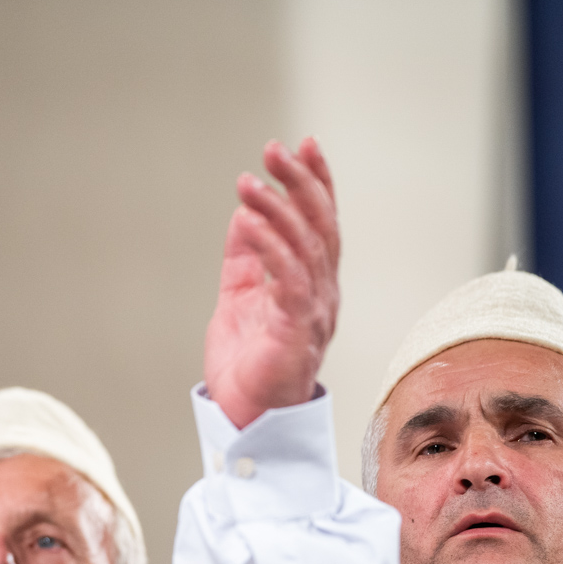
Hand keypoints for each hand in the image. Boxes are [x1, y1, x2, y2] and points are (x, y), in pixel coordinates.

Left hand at [203, 138, 339, 428]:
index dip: (317, 183)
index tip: (305, 145)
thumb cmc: (248, 365)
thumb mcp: (240, 299)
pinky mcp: (296, 331)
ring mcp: (313, 312)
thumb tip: (244, 214)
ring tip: (249, 182)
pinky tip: (249, 222)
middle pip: (320, 226)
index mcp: (313, 284)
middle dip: (301, 183)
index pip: (322, 224)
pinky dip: (269, 247)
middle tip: (275, 150)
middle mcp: (322, 294)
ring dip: (277, 209)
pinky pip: (288, 279)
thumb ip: (246, 259)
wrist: (246, 417)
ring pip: (305, 248)